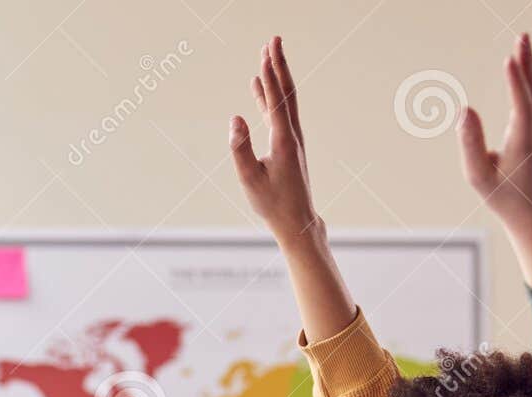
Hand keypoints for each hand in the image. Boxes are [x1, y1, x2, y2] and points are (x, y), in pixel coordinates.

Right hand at [229, 37, 317, 243]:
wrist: (297, 220)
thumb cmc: (272, 203)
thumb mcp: (249, 179)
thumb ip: (240, 148)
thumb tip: (234, 118)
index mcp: (283, 141)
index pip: (276, 100)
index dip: (270, 75)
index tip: (266, 52)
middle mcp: (292, 134)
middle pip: (286, 91)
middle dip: (278, 65)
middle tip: (273, 40)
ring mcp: (292, 138)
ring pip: (285, 99)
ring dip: (276, 76)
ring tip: (266, 55)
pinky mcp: (288, 144)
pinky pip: (280, 112)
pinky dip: (270, 96)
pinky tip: (259, 87)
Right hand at [460, 32, 531, 283]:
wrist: (531, 207)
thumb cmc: (500, 194)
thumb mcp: (478, 177)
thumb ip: (470, 144)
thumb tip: (465, 111)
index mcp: (522, 143)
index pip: (522, 105)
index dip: (516, 82)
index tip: (510, 57)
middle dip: (530, 62)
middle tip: (522, 36)